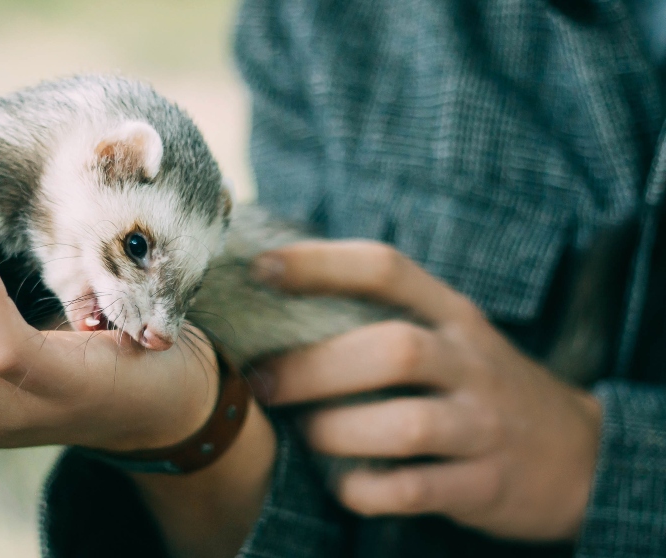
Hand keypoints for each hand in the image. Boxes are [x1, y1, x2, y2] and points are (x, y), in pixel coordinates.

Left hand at [252, 241, 601, 540]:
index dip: (322, 264)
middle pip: (393, 349)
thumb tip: (277, 293)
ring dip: (337, 430)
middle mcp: (470, 362)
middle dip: (316, 367)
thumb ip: (383, 315)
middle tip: (264, 381)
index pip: (387, 270)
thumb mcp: (449, 334)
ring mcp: (482, 425)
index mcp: (452, 314)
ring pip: (406, 424)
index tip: (263, 269)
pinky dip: (366, 489)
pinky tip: (343, 484)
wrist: (579, 455)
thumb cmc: (479, 386)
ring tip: (306, 433)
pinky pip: (415, 490)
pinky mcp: (484, 485)